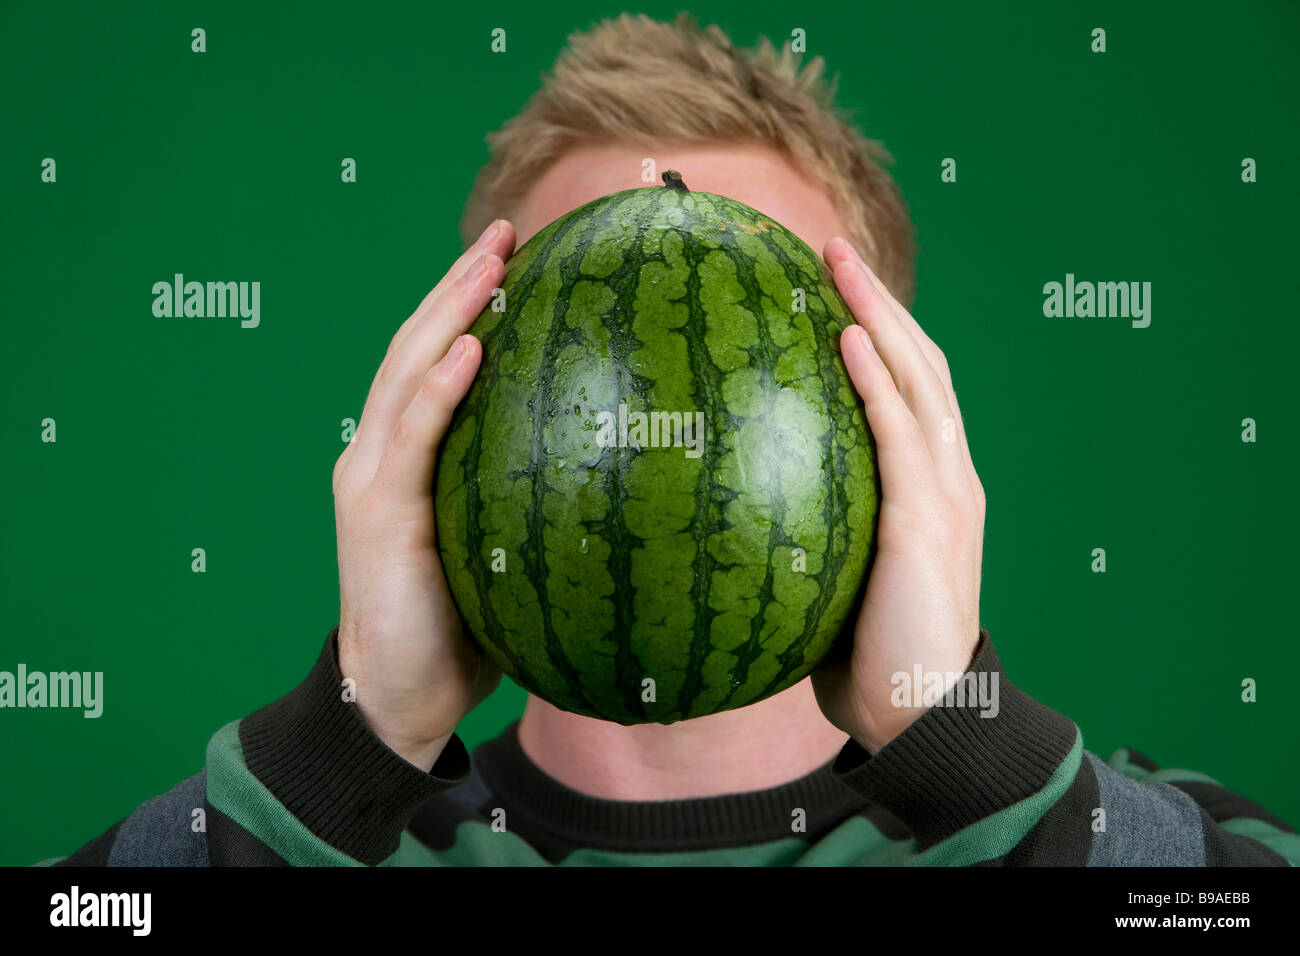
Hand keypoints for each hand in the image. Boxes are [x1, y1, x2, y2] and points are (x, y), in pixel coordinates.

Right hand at [332, 220, 514, 769]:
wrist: (400, 695)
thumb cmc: (462, 625)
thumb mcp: (504, 549)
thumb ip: (534, 500)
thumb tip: (625, 474)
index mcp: (414, 456)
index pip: (440, 361)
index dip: (470, 304)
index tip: (520, 255)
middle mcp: (384, 452)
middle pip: (419, 346)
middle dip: (459, 284)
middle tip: (508, 229)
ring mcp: (373, 478)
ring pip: (407, 372)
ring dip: (448, 311)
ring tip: (490, 261)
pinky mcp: (376, 514)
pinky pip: (409, 438)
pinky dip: (438, 388)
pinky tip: (471, 347)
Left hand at [812, 238, 985, 754]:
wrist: (919, 711)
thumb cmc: (866, 652)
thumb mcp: (833, 574)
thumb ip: (802, 526)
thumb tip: (720, 505)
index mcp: (926, 486)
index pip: (903, 388)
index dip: (874, 330)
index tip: (828, 288)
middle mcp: (946, 475)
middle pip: (916, 363)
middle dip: (875, 298)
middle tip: (828, 245)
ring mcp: (944, 493)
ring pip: (917, 380)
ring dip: (878, 312)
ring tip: (837, 261)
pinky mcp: (927, 521)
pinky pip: (902, 436)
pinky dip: (879, 381)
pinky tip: (850, 338)